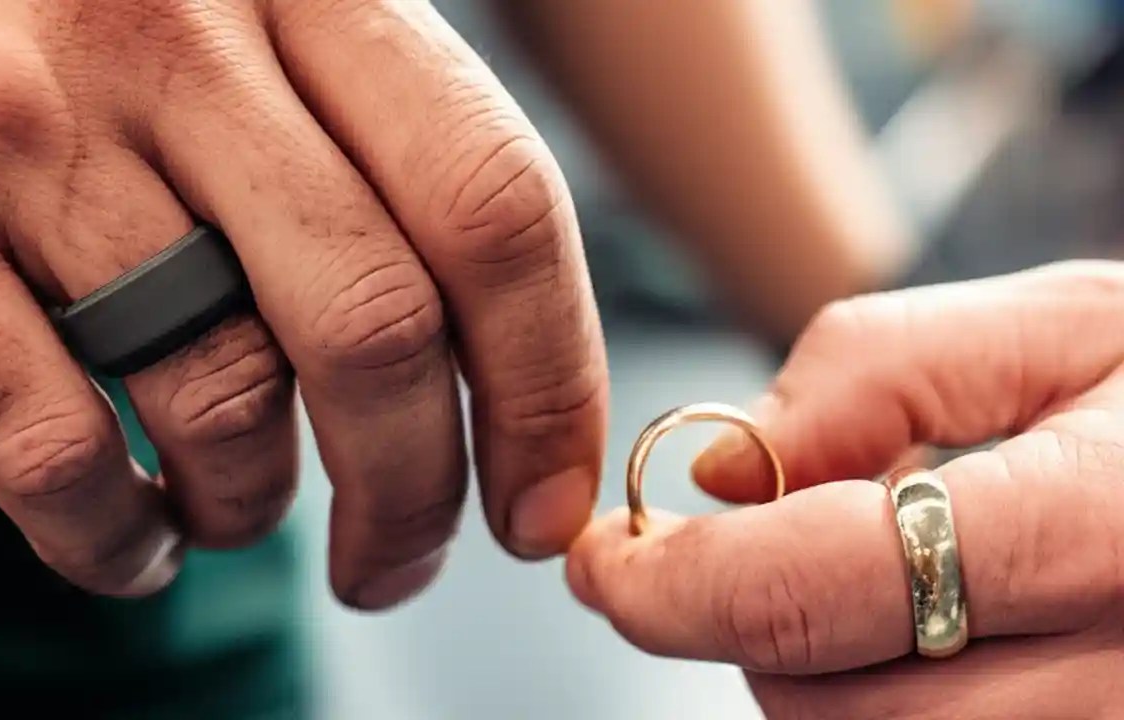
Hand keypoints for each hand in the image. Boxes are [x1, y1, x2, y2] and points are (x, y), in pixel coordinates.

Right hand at [0, 0, 605, 604]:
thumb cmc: (121, 11)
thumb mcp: (280, 15)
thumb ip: (396, 152)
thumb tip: (514, 384)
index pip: (494, 203)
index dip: (547, 382)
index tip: (542, 497)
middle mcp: (174, 43)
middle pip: (373, 327)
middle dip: (412, 492)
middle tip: (399, 560)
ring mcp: (26, 136)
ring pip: (221, 400)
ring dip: (256, 505)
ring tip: (242, 507)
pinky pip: (49, 451)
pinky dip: (115, 537)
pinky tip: (137, 536)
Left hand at [567, 260, 1123, 717]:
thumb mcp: (1057, 327)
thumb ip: (874, 375)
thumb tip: (718, 473)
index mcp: (1107, 524)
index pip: (819, 588)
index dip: (674, 585)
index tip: (602, 564)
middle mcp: (1122, 677)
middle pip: (822, 706)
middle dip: (746, 631)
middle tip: (754, 553)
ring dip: (810, 677)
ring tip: (875, 584)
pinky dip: (877, 710)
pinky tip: (919, 640)